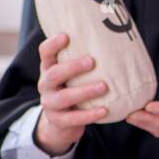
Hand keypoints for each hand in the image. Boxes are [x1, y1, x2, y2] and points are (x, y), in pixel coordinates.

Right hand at [34, 32, 109, 155]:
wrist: (59, 123)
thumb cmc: (72, 89)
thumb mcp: (71, 74)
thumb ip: (83, 60)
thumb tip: (113, 38)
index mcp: (49, 69)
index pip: (45, 53)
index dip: (53, 44)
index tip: (66, 36)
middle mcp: (46, 84)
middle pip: (54, 74)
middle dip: (73, 67)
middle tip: (92, 61)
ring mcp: (50, 104)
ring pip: (64, 97)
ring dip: (85, 91)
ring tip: (104, 87)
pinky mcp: (58, 121)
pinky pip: (74, 118)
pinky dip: (90, 115)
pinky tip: (105, 110)